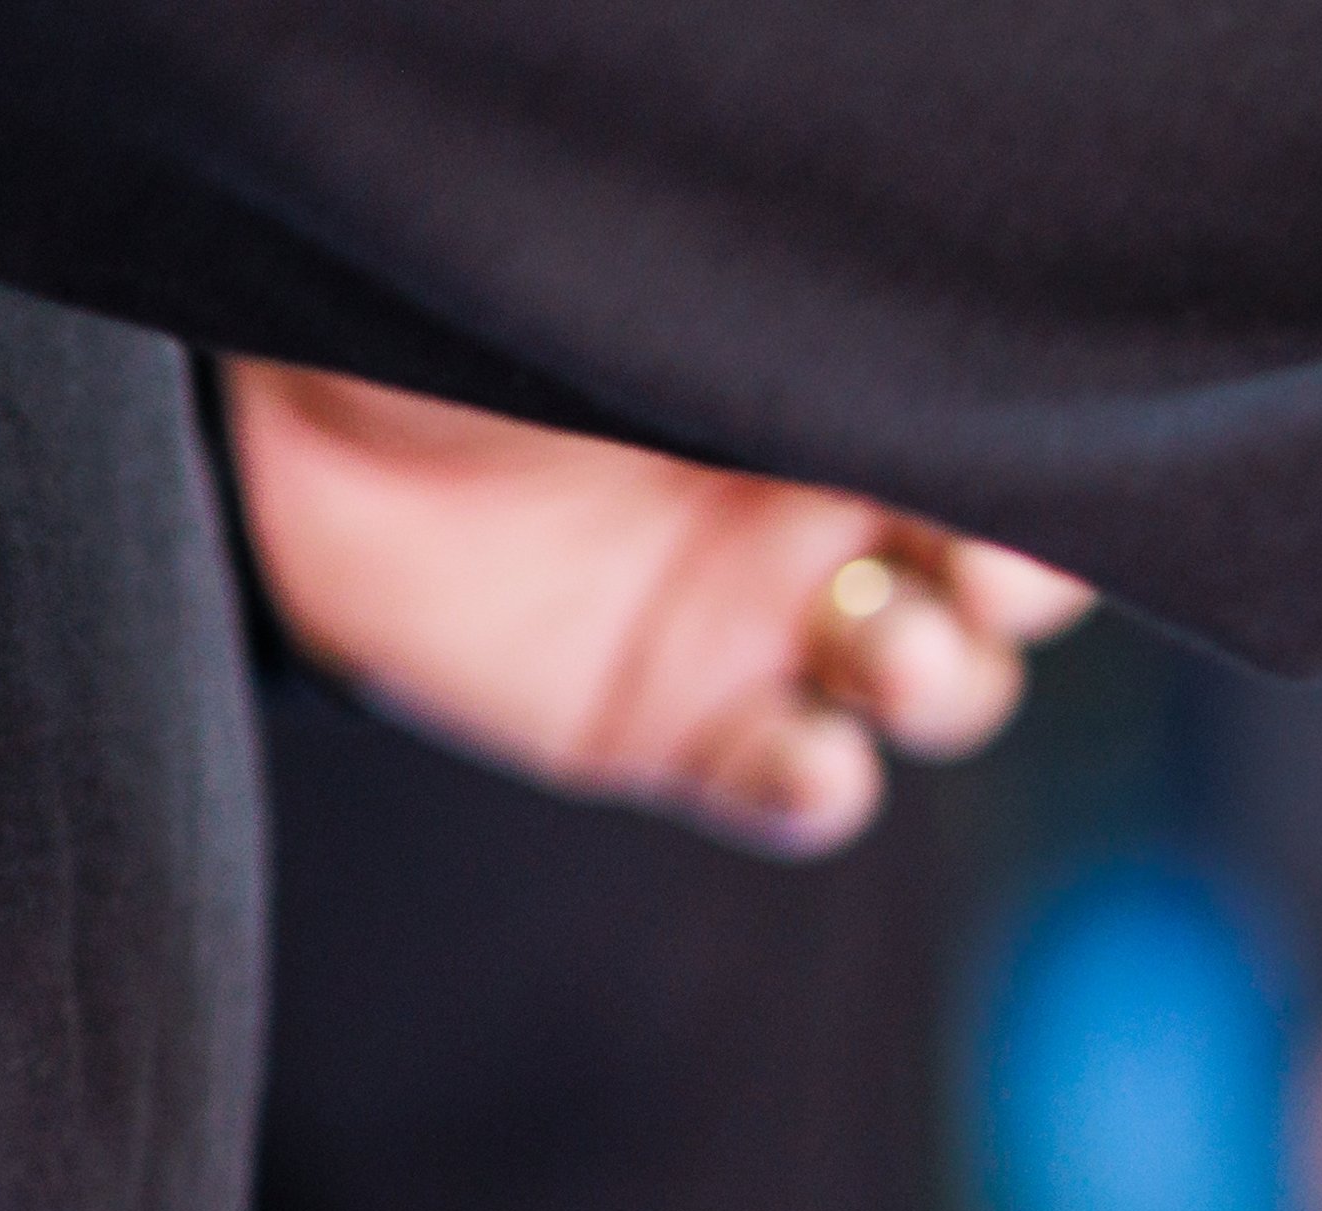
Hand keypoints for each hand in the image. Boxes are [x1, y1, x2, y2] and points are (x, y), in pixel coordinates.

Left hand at [225, 360, 1092, 855]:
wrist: (278, 410)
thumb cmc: (477, 310)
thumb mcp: (667, 308)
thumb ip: (808, 351)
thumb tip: (956, 384)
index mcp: (845, 397)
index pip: (1006, 461)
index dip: (1043, 495)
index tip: (1016, 492)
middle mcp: (828, 513)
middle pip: (1003, 588)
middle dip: (1011, 594)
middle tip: (969, 576)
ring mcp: (760, 631)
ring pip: (932, 691)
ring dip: (937, 684)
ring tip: (879, 655)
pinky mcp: (676, 733)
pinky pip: (796, 790)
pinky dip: (821, 789)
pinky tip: (804, 761)